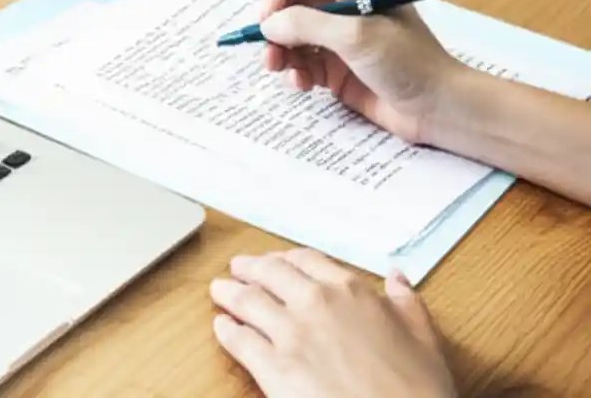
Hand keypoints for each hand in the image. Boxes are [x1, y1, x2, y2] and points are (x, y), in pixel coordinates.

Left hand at [211, 249, 456, 397]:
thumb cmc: (417, 389)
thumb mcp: (424, 338)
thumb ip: (406, 303)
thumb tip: (397, 278)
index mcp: (351, 291)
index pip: (306, 261)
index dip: (286, 259)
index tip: (278, 262)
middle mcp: (315, 303)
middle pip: (269, 273)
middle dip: (250, 269)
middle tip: (238, 269)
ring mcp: (290, 333)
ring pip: (247, 301)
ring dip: (229, 292)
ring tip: (220, 290)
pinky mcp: (273, 367)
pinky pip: (239, 340)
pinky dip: (226, 330)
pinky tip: (222, 327)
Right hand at [259, 0, 462, 142]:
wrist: (439, 109)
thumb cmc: (407, 63)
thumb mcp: (355, 36)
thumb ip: (306, 25)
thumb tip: (268, 24)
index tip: (267, 22)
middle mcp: (349, 8)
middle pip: (294, 8)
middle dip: (278, 30)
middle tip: (269, 53)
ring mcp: (343, 40)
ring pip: (295, 39)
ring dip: (283, 54)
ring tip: (281, 71)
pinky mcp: (339, 69)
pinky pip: (304, 65)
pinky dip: (297, 73)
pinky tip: (302, 85)